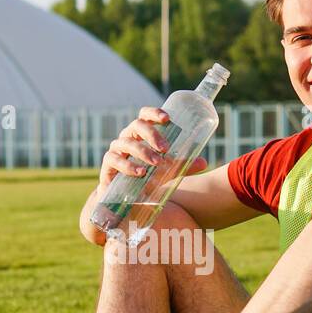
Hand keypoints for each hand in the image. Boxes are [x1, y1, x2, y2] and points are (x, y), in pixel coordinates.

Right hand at [79, 108, 206, 245]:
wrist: (124, 199)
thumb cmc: (146, 177)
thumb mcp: (166, 170)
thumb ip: (182, 165)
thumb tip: (204, 162)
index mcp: (140, 134)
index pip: (144, 116)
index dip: (154, 113)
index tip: (167, 118)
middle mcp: (127, 138)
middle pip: (136, 126)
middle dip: (151, 134)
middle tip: (165, 148)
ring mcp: (116, 151)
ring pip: (126, 143)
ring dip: (142, 151)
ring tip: (156, 163)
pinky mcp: (108, 166)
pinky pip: (114, 161)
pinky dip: (127, 166)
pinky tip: (139, 172)